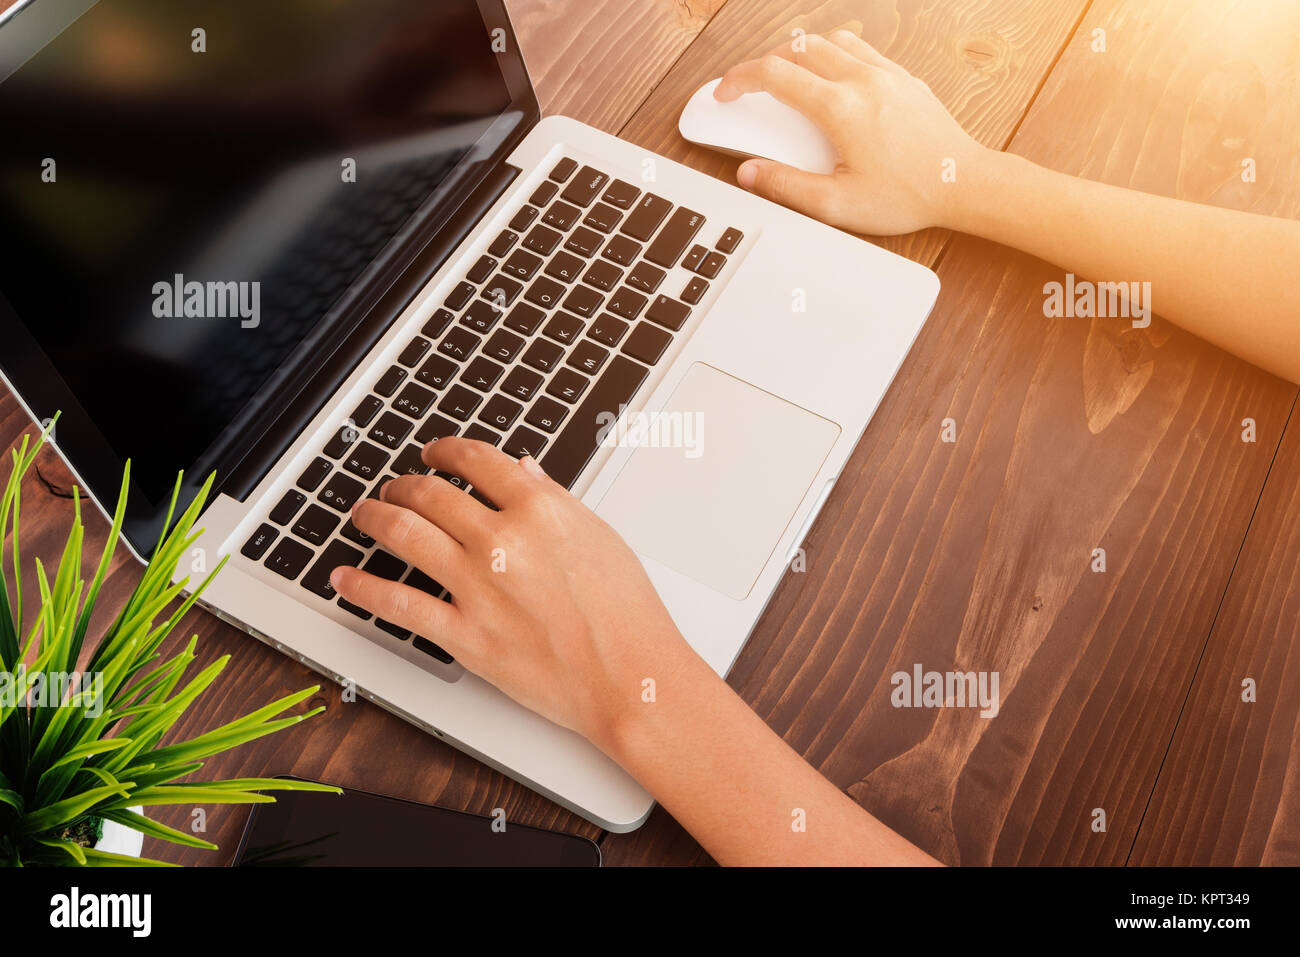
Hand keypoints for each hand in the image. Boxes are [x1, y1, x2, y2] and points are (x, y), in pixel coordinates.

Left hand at [329, 438, 695, 749]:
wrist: (630, 677)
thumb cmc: (627, 614)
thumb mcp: (600, 537)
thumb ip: (556, 499)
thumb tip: (524, 471)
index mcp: (540, 509)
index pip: (477, 460)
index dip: (445, 450)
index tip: (433, 453)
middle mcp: (502, 540)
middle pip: (432, 494)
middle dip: (404, 484)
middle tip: (394, 487)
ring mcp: (478, 587)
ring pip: (404, 534)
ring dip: (375, 518)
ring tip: (364, 514)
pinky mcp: (463, 634)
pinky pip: (397, 604)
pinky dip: (362, 587)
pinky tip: (344, 577)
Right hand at [714, 25, 986, 234]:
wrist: (963, 184)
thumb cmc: (908, 196)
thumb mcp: (837, 205)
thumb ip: (786, 186)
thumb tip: (749, 172)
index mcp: (840, 107)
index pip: (774, 74)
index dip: (739, 80)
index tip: (726, 93)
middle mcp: (862, 80)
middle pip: (799, 48)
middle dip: (765, 64)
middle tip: (752, 88)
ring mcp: (886, 73)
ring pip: (831, 40)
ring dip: (801, 53)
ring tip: (789, 79)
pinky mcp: (904, 77)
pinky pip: (861, 50)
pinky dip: (834, 56)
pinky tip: (831, 81)